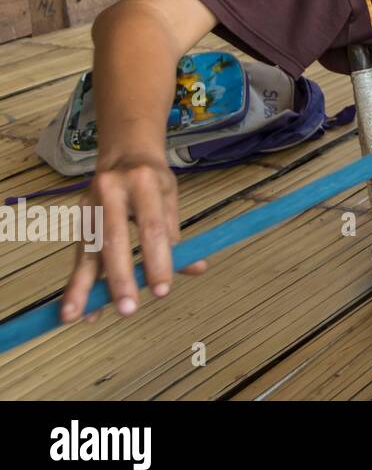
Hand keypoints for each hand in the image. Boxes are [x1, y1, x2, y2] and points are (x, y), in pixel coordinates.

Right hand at [60, 156, 206, 322]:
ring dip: (82, 286)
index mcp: (143, 182)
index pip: (151, 227)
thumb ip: (177, 235)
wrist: (124, 153)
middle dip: (119, 277)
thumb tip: (196, 268)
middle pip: (113, 240)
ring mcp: (90, 204)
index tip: (162, 290)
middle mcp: (111, 191)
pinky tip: (79, 307)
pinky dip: (80, 282)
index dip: (157, 260)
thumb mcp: (170, 199)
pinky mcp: (78, 217)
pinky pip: (80, 253)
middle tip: (128, 310)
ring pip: (87, 249)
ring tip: (76, 316)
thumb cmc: (153, 181)